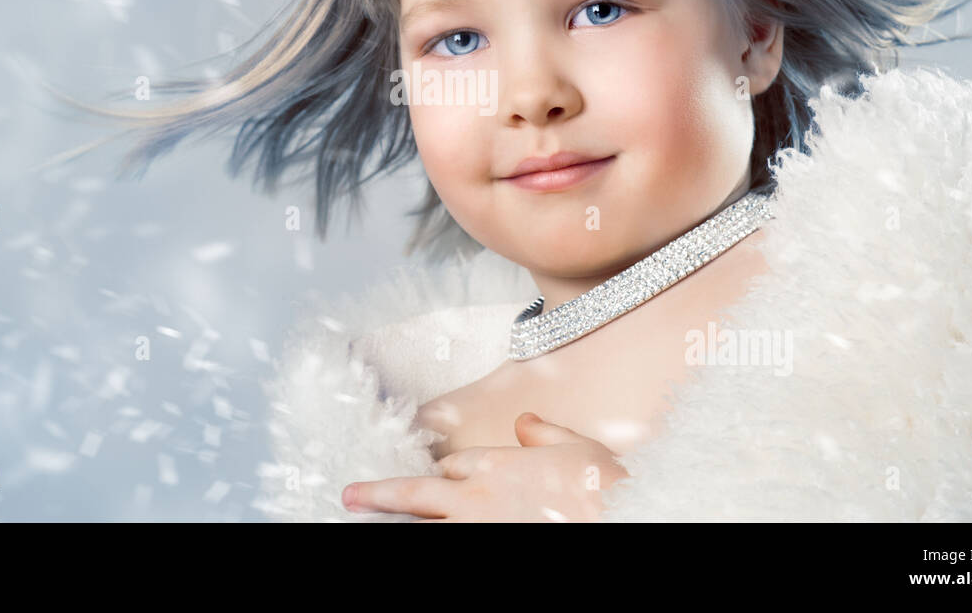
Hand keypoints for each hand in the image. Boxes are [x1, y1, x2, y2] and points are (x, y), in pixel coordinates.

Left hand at [341, 412, 629, 521]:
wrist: (622, 518)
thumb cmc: (604, 487)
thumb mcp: (578, 447)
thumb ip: (544, 433)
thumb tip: (524, 422)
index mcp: (498, 464)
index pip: (455, 467)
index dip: (450, 474)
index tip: (448, 480)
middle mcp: (479, 498)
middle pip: (416, 495)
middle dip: (380, 495)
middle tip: (349, 497)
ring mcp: (478, 529)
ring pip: (425, 526)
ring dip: (398, 524)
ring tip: (364, 519)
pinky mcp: (486, 549)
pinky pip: (445, 543)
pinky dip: (429, 535)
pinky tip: (413, 535)